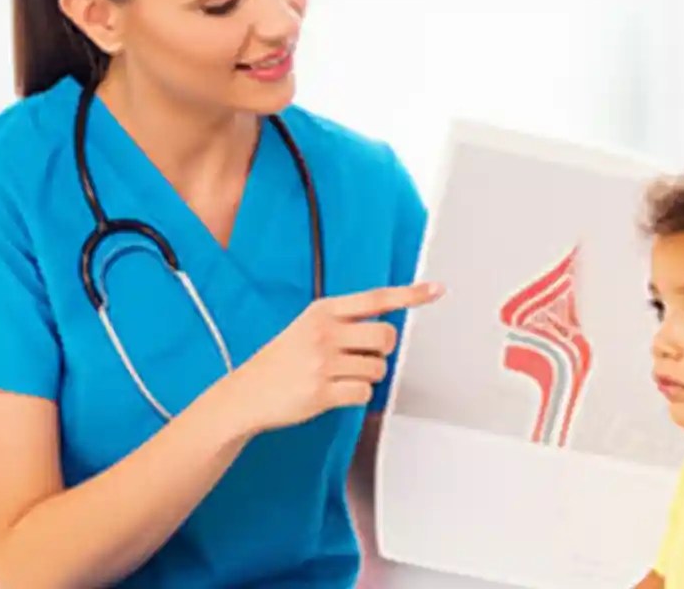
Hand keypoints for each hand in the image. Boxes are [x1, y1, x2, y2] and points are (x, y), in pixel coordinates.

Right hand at [224, 282, 443, 436]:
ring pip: (378, 368)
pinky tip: (335, 393)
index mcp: (323, 311)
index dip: (409, 294)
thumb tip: (388, 325)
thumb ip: (344, 321)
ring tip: (340, 376)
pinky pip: (364, 392)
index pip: (376, 298)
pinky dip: (357, 395)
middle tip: (361, 356)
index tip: (437, 289)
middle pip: (386, 336)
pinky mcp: (322, 391)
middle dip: (382, 350)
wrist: (246, 393)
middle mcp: (324, 332)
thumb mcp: (309, 326)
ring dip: (368, 376)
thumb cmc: (283, 360)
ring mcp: (322, 362)